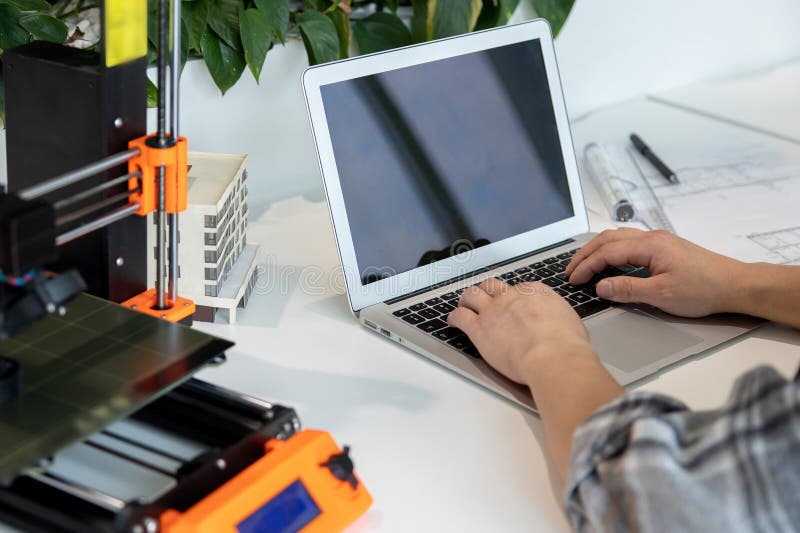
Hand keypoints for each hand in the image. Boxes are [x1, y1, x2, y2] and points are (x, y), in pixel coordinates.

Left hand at [448, 278, 595, 384]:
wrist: (553, 355)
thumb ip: (558, 319)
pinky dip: (454, 317)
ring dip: (467, 299)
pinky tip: (453, 321)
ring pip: (472, 294)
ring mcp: (493, 310)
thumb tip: (560, 325)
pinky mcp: (479, 328)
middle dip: (487, 291)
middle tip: (484, 299)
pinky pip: (460, 316)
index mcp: (535, 292)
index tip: (512, 304)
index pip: (519, 288)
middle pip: (492, 286)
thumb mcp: (570, 322)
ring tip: (464, 306)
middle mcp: (511, 297)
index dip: (514, 297)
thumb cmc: (566, 344)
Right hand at [566, 228, 742, 316]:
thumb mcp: (662, 294)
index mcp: (649, 246)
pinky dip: (611, 250)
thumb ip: (628, 289)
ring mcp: (658, 241)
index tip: (573, 279)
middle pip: (608, 239)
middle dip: (585, 254)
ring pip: (618, 237)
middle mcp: (652, 238)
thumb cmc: (703, 289)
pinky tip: (609, 261)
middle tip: (570, 270)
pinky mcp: (664, 247)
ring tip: (583, 264)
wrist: (734, 285)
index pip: (606, 252)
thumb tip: (600, 286)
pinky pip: (629, 242)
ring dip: (597, 249)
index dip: (586, 266)